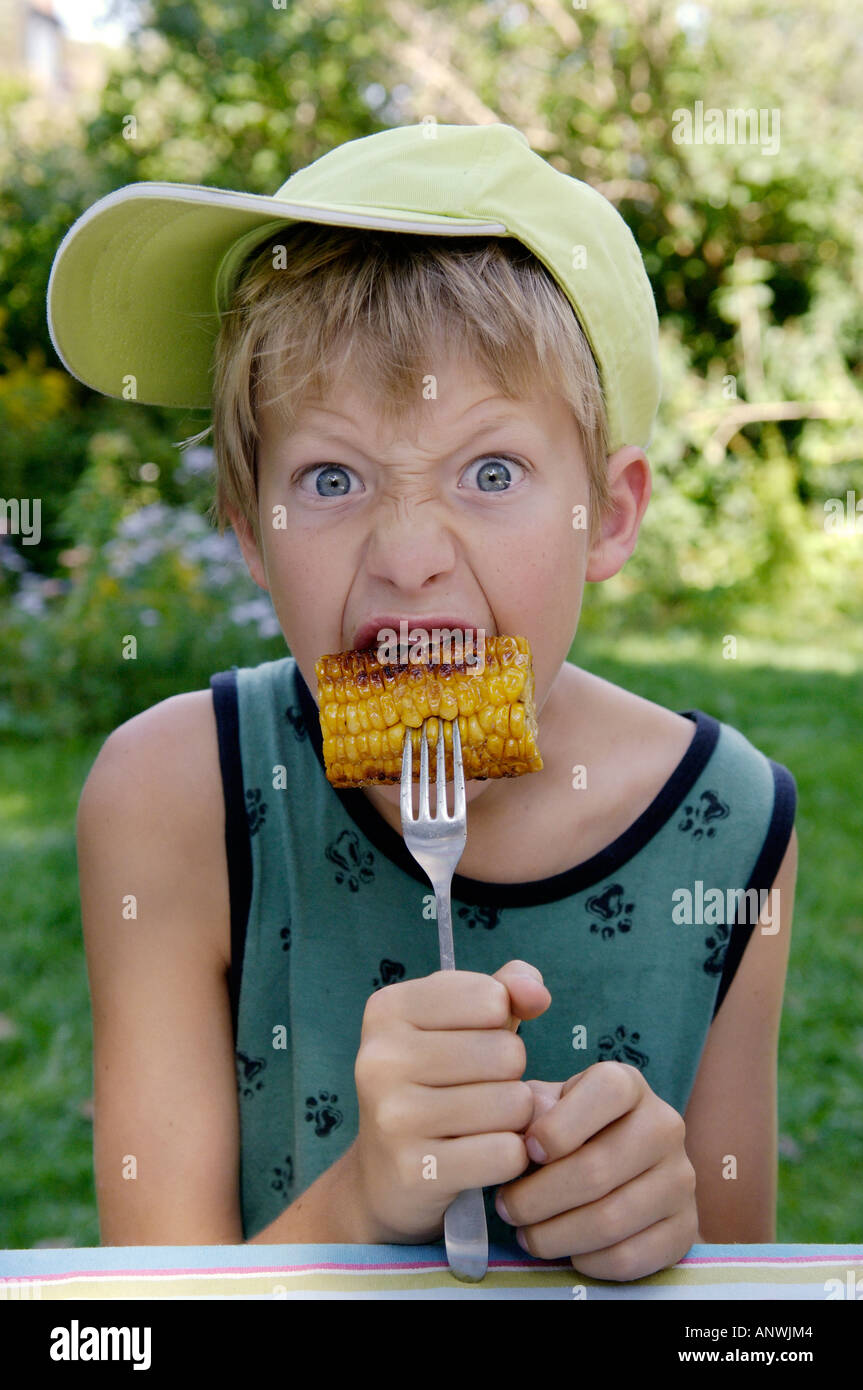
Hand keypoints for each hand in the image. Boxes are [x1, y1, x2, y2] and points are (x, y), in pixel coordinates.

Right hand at [352, 960, 550, 1243]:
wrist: (383, 1175)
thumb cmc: (435, 1084)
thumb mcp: (461, 1024)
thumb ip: (505, 989)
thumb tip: (537, 995)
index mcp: (388, 1009)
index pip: (491, 997)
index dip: (500, 1025)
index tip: (471, 1046)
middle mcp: (382, 1057)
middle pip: (507, 1053)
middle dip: (510, 1076)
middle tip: (479, 1093)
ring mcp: (394, 1116)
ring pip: (514, 1104)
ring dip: (515, 1119)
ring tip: (482, 1125)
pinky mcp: (416, 1170)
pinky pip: (507, 1153)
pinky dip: (510, 1158)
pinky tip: (482, 1158)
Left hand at [494, 1063, 698, 1280]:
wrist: (630, 1170)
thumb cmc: (573, 1129)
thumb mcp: (550, 1104)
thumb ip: (533, 1108)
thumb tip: (525, 1130)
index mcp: (629, 1085)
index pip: (606, 1092)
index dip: (559, 1125)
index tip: (526, 1151)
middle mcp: (664, 1126)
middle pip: (597, 1169)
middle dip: (537, 1197)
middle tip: (507, 1209)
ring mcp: (680, 1179)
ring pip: (610, 1220)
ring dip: (555, 1235)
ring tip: (527, 1234)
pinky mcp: (684, 1227)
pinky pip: (629, 1256)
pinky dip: (588, 1261)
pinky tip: (568, 1252)